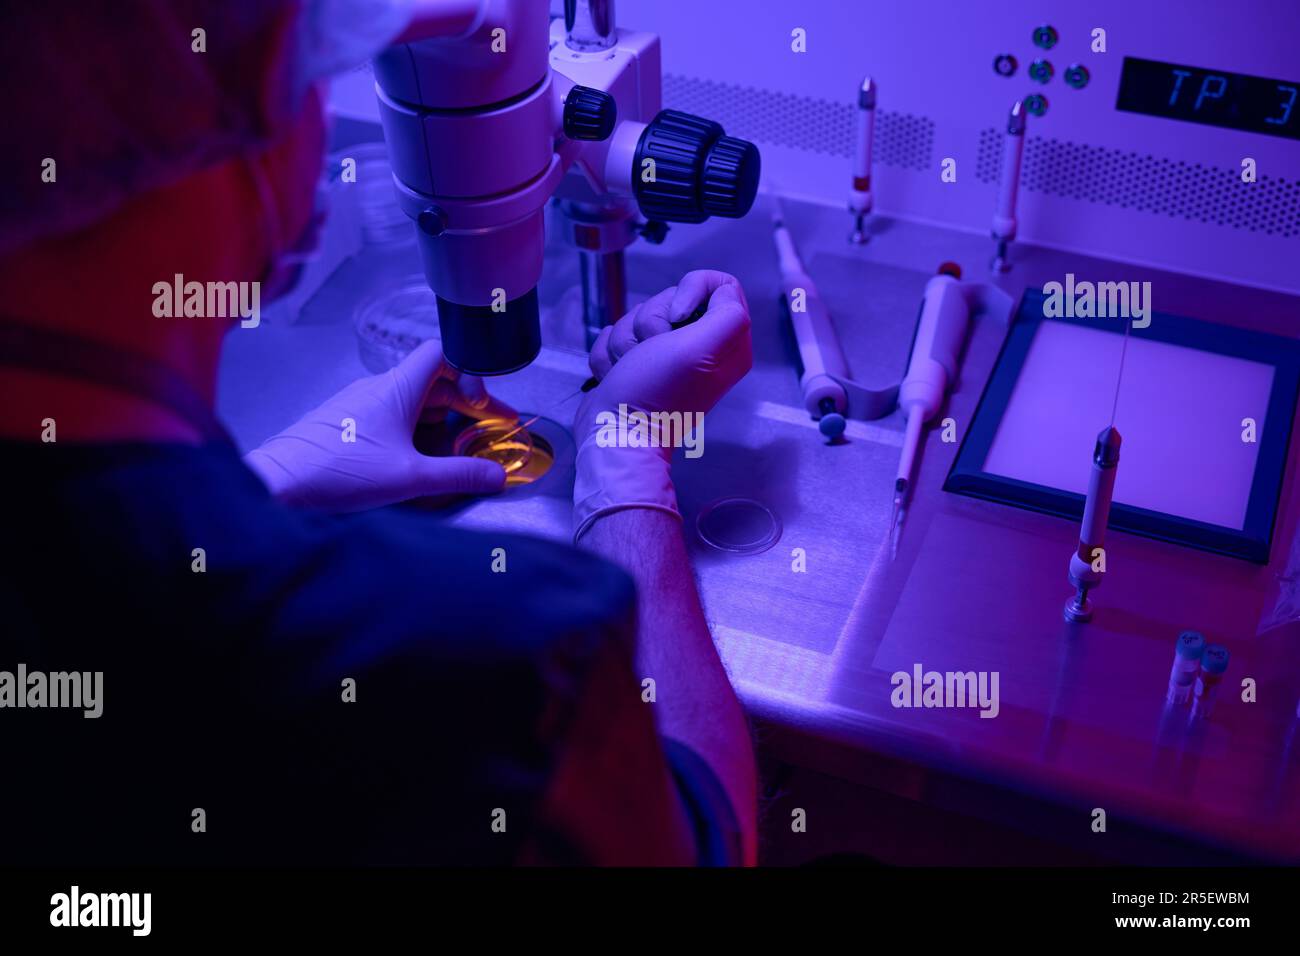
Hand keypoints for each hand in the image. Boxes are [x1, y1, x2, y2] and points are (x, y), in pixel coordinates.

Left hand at [245, 339, 514, 511]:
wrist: (278, 484)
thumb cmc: (340, 472)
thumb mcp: (411, 478)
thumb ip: (459, 475)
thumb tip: (498, 476)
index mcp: (397, 388)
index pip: (441, 354)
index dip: (470, 372)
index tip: (482, 406)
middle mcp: (378, 388)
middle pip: (432, 380)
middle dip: (464, 403)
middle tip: (489, 428)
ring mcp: (359, 404)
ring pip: (411, 399)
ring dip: (440, 417)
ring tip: (458, 445)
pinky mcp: (346, 423)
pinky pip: (390, 415)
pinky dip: (414, 428)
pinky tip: (417, 456)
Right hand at [573, 270, 751, 539]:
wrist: (613, 433)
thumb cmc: (657, 392)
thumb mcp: (703, 348)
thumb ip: (728, 312)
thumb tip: (719, 293)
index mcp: (728, 343)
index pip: (720, 285)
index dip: (689, 290)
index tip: (677, 318)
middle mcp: (702, 346)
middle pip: (672, 297)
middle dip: (652, 321)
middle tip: (651, 352)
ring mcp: (666, 355)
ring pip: (640, 315)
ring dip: (627, 340)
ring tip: (631, 369)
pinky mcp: (637, 363)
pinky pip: (617, 334)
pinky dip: (611, 354)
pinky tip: (616, 376)